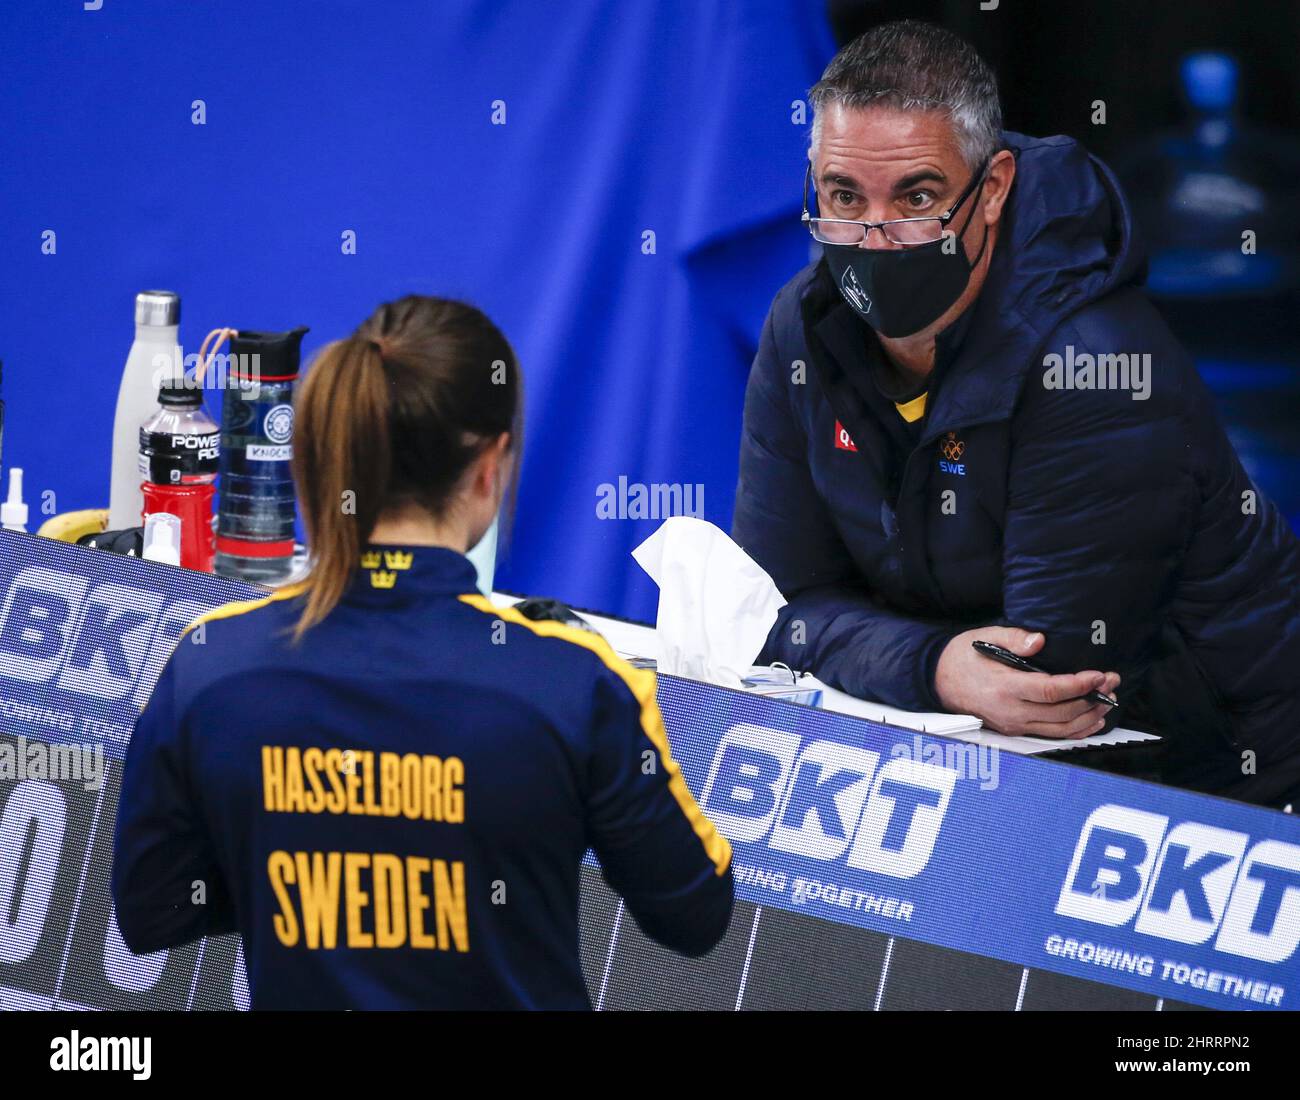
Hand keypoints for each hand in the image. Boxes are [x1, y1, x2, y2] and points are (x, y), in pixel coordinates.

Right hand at [934, 626, 1120, 737]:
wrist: (939, 681)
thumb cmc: (963, 658)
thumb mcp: (984, 638)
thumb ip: (1013, 638)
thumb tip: (1040, 640)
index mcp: (1004, 688)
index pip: (1049, 691)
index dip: (1079, 685)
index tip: (1098, 674)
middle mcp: (1010, 712)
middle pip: (1061, 712)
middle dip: (1092, 698)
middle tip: (1111, 682)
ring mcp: (1013, 725)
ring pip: (1061, 729)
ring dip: (1089, 717)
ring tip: (1108, 701)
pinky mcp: (1015, 730)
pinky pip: (1052, 735)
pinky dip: (1077, 731)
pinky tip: (1092, 721)